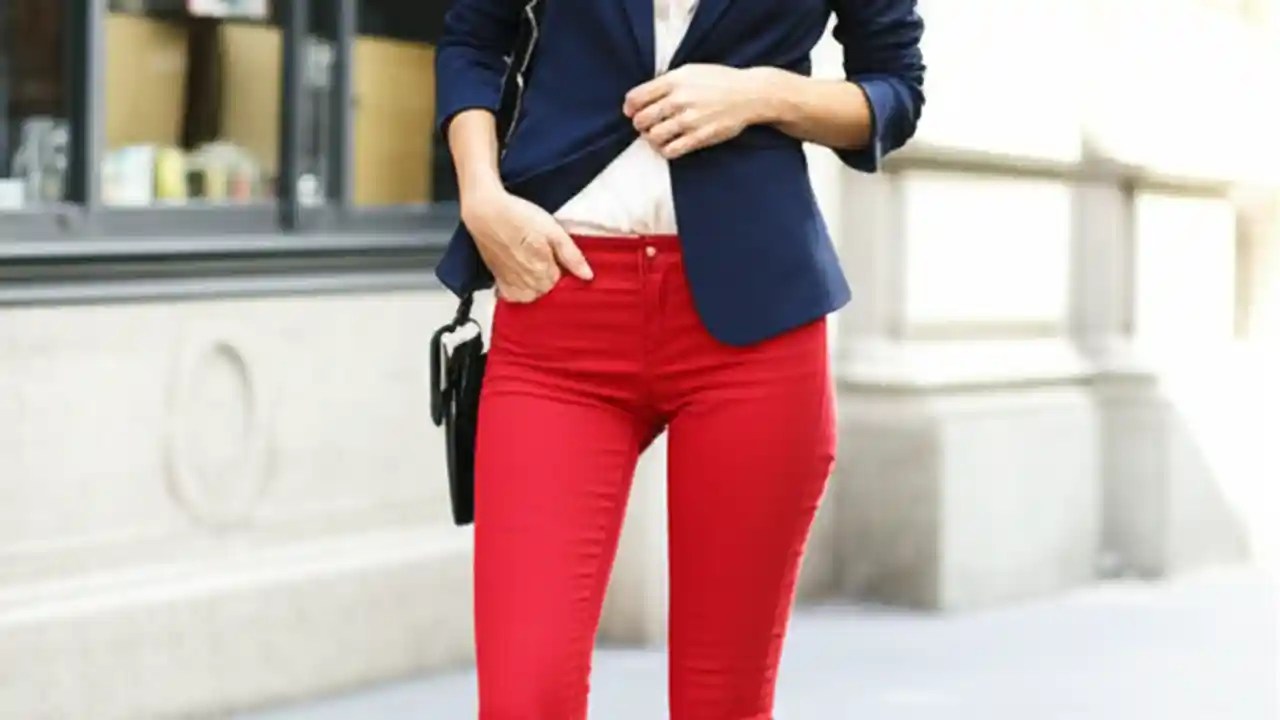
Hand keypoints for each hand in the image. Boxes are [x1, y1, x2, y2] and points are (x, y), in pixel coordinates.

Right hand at [461, 185, 592, 302]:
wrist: (486, 212)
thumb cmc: (520, 217)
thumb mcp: (553, 230)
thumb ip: (571, 255)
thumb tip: (588, 277)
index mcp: (544, 271)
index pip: (564, 285)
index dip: (565, 272)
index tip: (561, 260)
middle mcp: (528, 283)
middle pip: (548, 292)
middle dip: (551, 279)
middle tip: (547, 258)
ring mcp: (512, 284)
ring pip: (532, 297)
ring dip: (537, 286)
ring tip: (535, 266)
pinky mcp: (498, 280)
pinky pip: (514, 297)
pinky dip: (520, 292)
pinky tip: (522, 278)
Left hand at [624, 64, 766, 158]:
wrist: (750, 95)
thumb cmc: (719, 81)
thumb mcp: (690, 71)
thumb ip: (666, 83)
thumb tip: (641, 98)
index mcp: (674, 80)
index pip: (637, 97)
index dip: (629, 107)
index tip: (631, 112)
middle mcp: (679, 99)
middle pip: (641, 119)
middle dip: (641, 124)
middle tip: (648, 125)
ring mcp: (690, 120)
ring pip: (653, 137)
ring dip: (652, 138)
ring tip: (659, 136)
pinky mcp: (700, 137)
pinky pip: (670, 150)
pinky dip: (665, 150)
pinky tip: (670, 145)